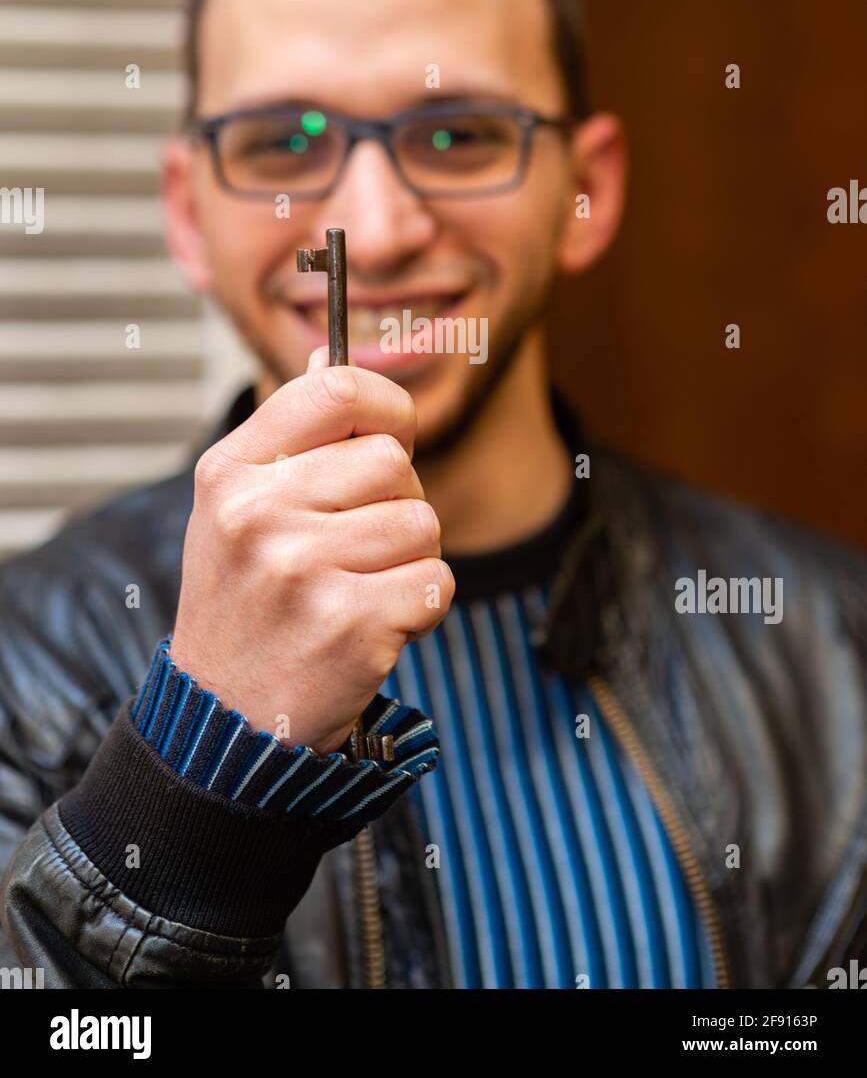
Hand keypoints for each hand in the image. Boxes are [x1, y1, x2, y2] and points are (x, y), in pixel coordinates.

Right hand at [169, 347, 453, 753]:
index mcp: (231, 471)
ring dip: (408, 560)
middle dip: (397, 502)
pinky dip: (422, 608)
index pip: (335, 386)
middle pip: (392, 461)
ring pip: (422, 523)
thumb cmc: (245, 605)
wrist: (226, 720)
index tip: (390, 433)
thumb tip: (337, 357)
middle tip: (357, 548)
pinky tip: (375, 627)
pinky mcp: (350, 623)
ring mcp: (301, 569)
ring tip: (356, 591)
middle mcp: (259, 512)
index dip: (384, 404)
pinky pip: (437, 582)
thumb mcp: (238, 509)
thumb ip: (293, 438)